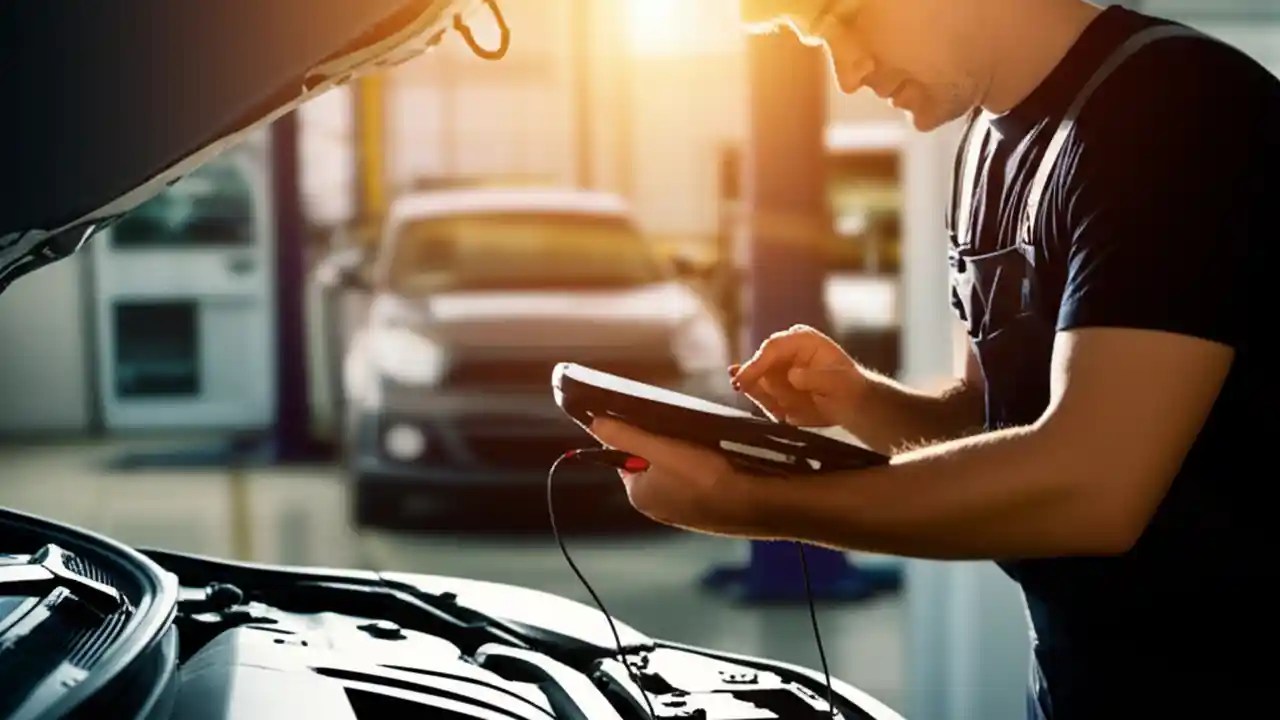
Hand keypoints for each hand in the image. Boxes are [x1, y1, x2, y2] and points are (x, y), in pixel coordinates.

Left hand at [587, 417, 763, 536]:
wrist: (758, 505)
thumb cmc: (704, 476)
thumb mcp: (661, 449)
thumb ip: (626, 436)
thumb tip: (593, 423)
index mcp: (639, 495)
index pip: (626, 458)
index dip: (639, 437)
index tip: (659, 424)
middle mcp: (656, 509)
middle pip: (652, 465)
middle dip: (667, 447)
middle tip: (686, 434)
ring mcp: (683, 514)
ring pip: (678, 474)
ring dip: (688, 458)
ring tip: (707, 446)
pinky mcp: (708, 514)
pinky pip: (699, 485)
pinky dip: (706, 472)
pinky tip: (721, 463)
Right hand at [730, 324, 867, 427]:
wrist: (851, 405)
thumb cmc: (849, 389)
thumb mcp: (838, 383)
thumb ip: (815, 378)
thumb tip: (793, 376)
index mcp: (802, 340)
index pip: (771, 347)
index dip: (755, 364)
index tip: (743, 380)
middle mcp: (785, 351)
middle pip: (759, 367)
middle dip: (762, 387)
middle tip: (772, 401)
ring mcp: (778, 369)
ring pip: (759, 387)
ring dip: (773, 401)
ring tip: (798, 407)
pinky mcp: (774, 387)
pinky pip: (764, 399)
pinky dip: (775, 408)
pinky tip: (795, 411)